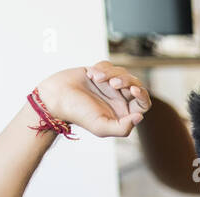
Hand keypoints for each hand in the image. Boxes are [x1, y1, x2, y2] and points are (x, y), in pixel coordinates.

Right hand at [35, 61, 150, 137]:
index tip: (133, 90)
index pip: (143, 103)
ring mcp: (109, 85)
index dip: (142, 95)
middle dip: (126, 80)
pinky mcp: (100, 72)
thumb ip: (123, 128)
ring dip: (111, 73)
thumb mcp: (102, 127)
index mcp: (123, 113)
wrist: (56, 97)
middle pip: (135, 84)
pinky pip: (109, 65)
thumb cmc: (78, 114)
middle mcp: (119, 99)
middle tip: (113, 83)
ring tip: (96, 78)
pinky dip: (101, 68)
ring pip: (122, 72)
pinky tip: (91, 75)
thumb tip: (140, 117)